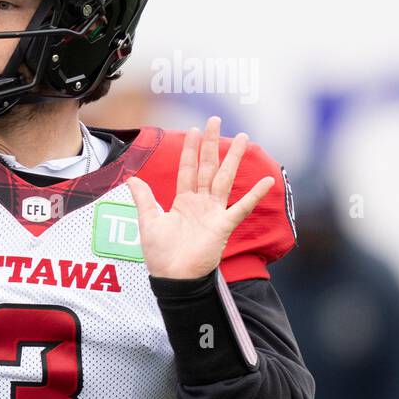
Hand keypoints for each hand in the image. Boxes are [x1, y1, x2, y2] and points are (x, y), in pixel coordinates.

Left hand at [126, 116, 274, 279]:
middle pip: (208, 167)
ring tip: (243, 138)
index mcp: (183, 201)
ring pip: (224, 179)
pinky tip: (266, 180)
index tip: (195, 129)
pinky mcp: (223, 226)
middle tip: (216, 120)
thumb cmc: (161, 254)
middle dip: (212, 144)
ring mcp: (213, 213)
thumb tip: (132, 179)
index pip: (188, 169)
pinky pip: (241, 208)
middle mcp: (200, 203)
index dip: (191, 150)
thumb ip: (144, 199)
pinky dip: (253, 195)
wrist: (173, 277)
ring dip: (232, 159)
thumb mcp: (148, 222)